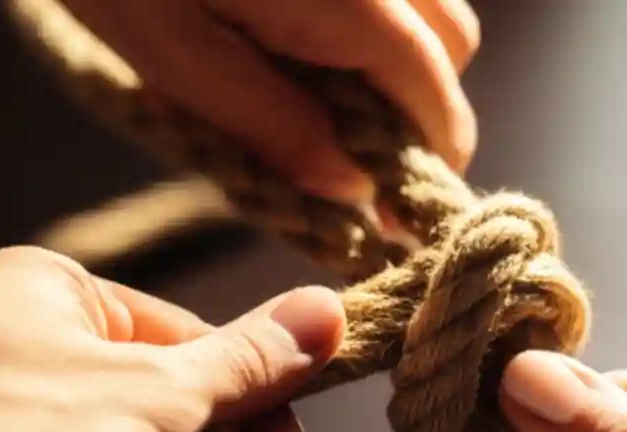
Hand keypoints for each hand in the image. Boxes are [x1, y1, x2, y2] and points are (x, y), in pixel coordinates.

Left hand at [57, 0, 478, 200]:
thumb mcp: (174, 52)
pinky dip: (367, 18)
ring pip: (429, 9)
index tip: (383, 216)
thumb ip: (268, 123)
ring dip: (391, 59)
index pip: (434, 98)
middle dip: (409, 108)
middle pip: (451, 47)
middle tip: (332, 141)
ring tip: (303, 78)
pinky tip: (292, 25)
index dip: (419, 166)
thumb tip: (349, 188)